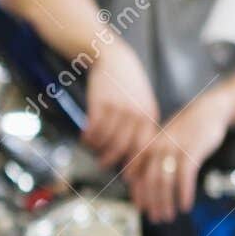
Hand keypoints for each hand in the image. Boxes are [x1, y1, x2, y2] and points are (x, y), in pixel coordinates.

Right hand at [83, 43, 159, 169]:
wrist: (115, 58)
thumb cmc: (129, 84)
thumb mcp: (143, 103)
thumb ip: (142, 125)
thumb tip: (135, 153)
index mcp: (149, 115)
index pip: (145, 148)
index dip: (135, 165)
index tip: (127, 176)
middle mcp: (136, 113)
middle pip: (124, 147)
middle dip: (111, 159)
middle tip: (102, 164)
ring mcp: (118, 108)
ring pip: (107, 139)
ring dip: (97, 148)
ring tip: (92, 149)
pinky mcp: (100, 102)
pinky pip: (94, 128)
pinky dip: (88, 137)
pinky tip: (85, 137)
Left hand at [124, 89, 233, 223]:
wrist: (208, 110)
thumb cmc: (185, 129)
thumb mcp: (164, 141)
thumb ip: (151, 159)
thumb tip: (136, 181)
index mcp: (148, 146)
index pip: (137, 174)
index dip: (138, 193)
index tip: (141, 209)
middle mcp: (157, 147)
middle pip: (149, 180)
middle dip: (151, 203)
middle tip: (156, 218)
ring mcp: (174, 149)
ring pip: (164, 181)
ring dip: (166, 202)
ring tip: (169, 216)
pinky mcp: (192, 151)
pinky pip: (185, 176)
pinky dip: (184, 193)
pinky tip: (185, 206)